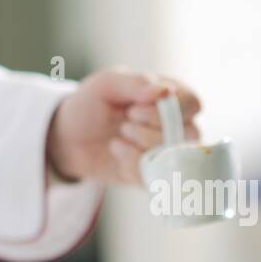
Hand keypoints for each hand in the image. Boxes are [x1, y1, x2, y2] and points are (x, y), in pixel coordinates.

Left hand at [46, 67, 201, 184]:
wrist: (68, 138)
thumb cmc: (90, 104)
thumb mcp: (106, 84)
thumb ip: (136, 83)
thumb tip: (167, 90)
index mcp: (169, 95)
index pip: (192, 103)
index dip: (169, 109)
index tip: (135, 108)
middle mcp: (175, 123)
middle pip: (190, 134)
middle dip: (152, 131)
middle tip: (126, 123)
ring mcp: (166, 151)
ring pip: (176, 158)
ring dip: (143, 147)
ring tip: (120, 136)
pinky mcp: (154, 174)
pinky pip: (157, 178)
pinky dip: (133, 166)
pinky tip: (117, 152)